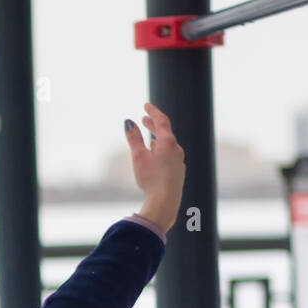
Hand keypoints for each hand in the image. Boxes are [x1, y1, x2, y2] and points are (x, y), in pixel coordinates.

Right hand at [124, 102, 185, 233]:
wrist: (165, 202)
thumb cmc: (151, 179)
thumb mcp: (138, 156)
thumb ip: (134, 138)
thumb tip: (129, 122)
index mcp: (168, 142)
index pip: (161, 120)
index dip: (153, 111)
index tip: (146, 105)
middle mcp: (176, 150)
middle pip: (166, 132)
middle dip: (154, 126)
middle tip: (145, 119)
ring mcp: (179, 162)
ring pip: (168, 146)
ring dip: (159, 140)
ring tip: (151, 140)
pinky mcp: (178, 173)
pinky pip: (170, 157)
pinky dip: (162, 153)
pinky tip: (157, 160)